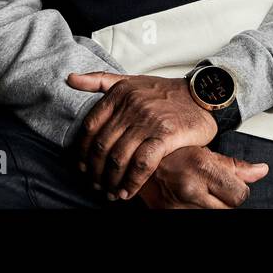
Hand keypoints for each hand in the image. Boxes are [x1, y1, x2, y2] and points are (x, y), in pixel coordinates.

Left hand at [68, 71, 219, 200]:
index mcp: (118, 94)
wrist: (202, 94)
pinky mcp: (166, 135)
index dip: (82, 151)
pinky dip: (132, 181)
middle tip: (96, 185)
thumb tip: (69, 79)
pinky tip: (129, 191)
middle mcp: (131, 106)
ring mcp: (148, 121)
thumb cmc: (164, 92)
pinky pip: (143, 163)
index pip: (90, 127)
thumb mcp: (129, 80)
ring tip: (112, 193)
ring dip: (112, 181)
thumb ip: (99, 80)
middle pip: (102, 146)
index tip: (82, 167)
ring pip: (119, 157)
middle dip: (96, 172)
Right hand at [137, 146, 268, 208]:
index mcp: (202, 168)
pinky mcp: (166, 215)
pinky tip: (188, 199)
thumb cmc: (171, 151)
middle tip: (210, 185)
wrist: (135, 158)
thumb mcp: (204, 151)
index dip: (237, 189)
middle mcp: (190, 189)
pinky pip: (194, 217)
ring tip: (197, 190)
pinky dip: (195, 210)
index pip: (240, 195)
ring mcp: (177, 206)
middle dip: (224, 199)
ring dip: (210, 206)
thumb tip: (262, 171)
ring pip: (213, 215)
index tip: (228, 183)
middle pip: (228, 208)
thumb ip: (236, 166)